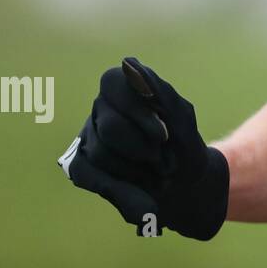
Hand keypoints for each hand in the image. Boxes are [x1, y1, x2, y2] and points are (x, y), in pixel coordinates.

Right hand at [57, 57, 228, 239]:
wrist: (184, 186)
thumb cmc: (184, 145)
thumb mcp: (183, 120)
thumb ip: (159, 93)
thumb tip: (130, 63)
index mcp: (127, 87)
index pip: (114, 81)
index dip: (137, 109)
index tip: (164, 134)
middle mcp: (103, 107)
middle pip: (109, 125)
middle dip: (142, 148)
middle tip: (165, 161)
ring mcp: (88, 135)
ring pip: (100, 152)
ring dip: (137, 171)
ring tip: (160, 175)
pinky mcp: (81, 163)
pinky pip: (88, 174)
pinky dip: (121, 191)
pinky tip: (146, 203)